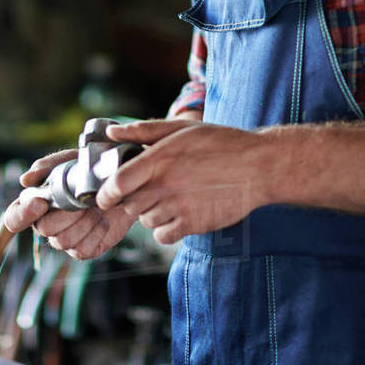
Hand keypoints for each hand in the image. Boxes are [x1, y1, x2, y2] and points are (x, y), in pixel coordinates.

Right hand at [1, 148, 136, 260]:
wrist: (123, 183)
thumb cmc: (90, 170)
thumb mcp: (68, 161)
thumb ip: (46, 167)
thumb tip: (24, 180)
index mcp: (35, 204)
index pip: (14, 218)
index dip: (23, 215)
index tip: (41, 203)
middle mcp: (46, 225)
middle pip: (43, 229)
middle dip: (66, 214)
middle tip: (83, 200)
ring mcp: (65, 239)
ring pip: (63, 242)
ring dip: (84, 221)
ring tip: (96, 206)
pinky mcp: (84, 250)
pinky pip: (83, 250)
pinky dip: (96, 233)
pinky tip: (104, 219)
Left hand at [96, 119, 270, 243]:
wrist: (258, 167)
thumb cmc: (221, 143)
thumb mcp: (181, 129)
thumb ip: (143, 131)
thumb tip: (111, 133)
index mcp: (159, 159)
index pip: (116, 184)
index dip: (106, 193)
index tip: (107, 195)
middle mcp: (166, 185)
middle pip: (129, 204)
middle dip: (132, 200)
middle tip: (146, 191)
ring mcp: (180, 207)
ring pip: (145, 221)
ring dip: (150, 213)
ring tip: (169, 199)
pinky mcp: (194, 224)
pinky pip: (163, 235)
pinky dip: (165, 229)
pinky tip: (177, 214)